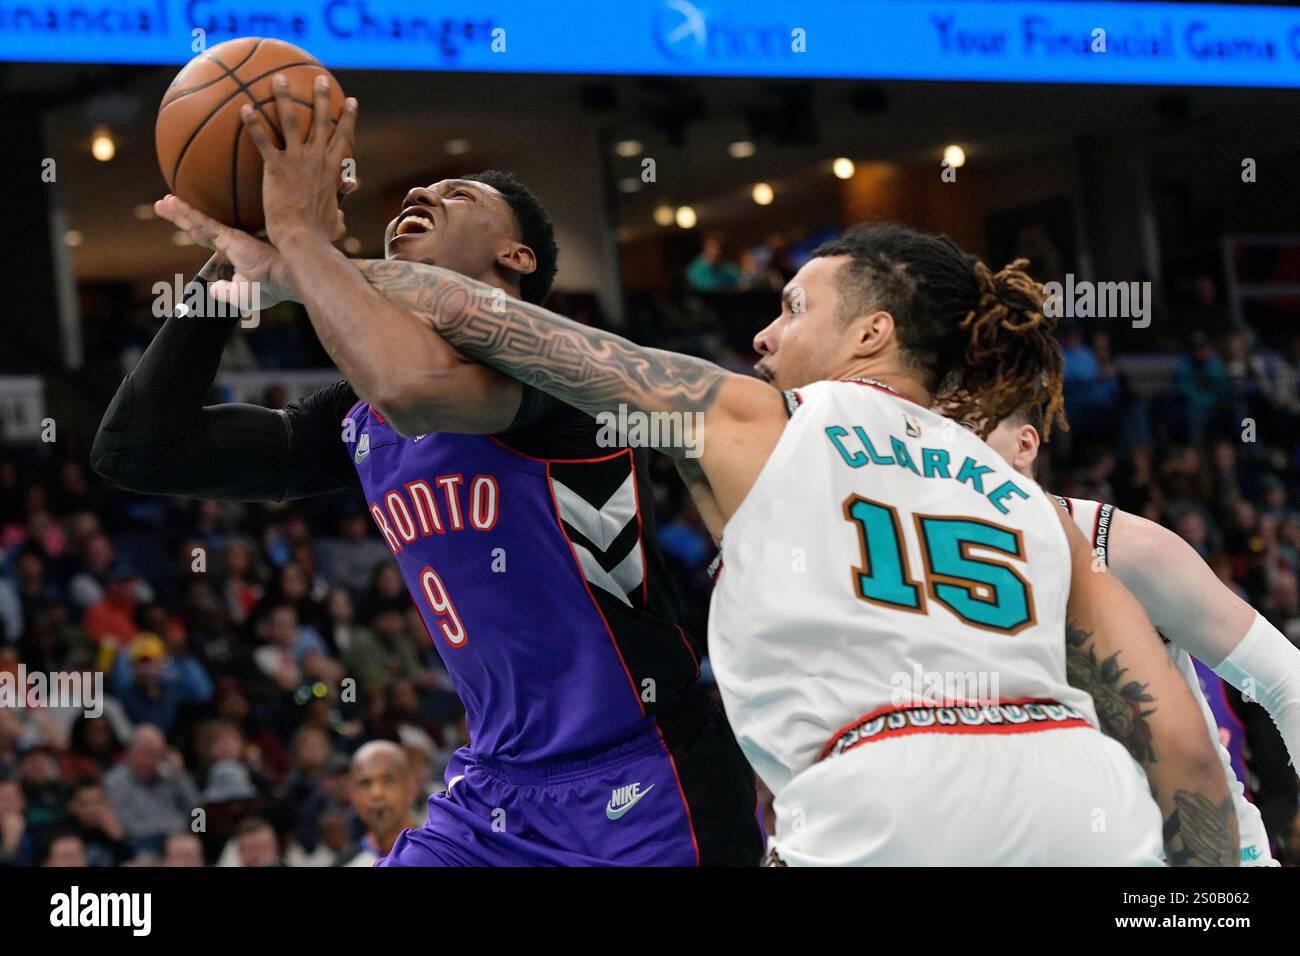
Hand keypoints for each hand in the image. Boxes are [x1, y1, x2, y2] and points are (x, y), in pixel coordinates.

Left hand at [155, 194, 294, 308]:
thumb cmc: (267, 289)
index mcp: (233, 255)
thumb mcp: (240, 296)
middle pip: (198, 227)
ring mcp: (228, 237)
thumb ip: (224, 292)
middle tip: (163, 204)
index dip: (193, 230)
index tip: (181, 224)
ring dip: (178, 211)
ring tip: (162, 201)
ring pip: (197, 222)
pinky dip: (186, 212)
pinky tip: (171, 202)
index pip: (207, 240)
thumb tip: (211, 289)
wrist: (282, 281)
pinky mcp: (228, 235)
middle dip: (180, 216)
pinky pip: (202, 222)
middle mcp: (230, 242)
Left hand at [243, 74, 357, 246]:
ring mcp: (296, 161)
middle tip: (319, 78)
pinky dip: (253, 123)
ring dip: (285, 98)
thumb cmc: (319, 236)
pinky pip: (262, 140)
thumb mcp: (335, 224)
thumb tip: (340, 217)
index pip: (343, 138)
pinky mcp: (275, 167)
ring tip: (278, 79)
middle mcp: (317, 159)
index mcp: (333, 170)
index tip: (349, 101)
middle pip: (322, 120)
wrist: (303, 238)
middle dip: (321, 97)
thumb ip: (338, 215)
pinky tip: (244, 108)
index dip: (348, 118)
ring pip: (291, 121)